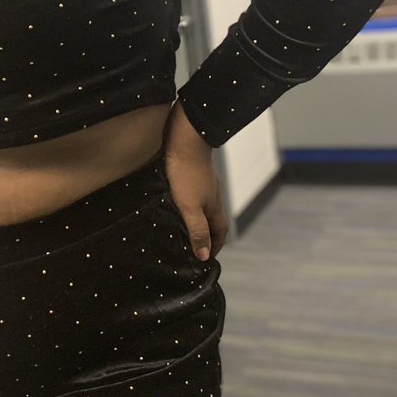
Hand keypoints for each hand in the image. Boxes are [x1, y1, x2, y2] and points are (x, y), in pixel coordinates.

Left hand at [161, 100, 228, 260]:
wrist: (185, 139)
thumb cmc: (187, 173)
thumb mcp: (189, 207)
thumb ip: (197, 230)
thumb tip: (203, 256)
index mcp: (214, 206)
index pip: (220, 232)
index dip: (215, 245)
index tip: (206, 257)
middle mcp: (212, 195)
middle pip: (214, 219)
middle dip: (207, 234)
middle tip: (195, 245)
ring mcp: (204, 183)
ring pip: (204, 205)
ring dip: (198, 218)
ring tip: (184, 227)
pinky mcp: (193, 173)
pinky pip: (194, 194)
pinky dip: (190, 204)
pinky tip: (176, 203)